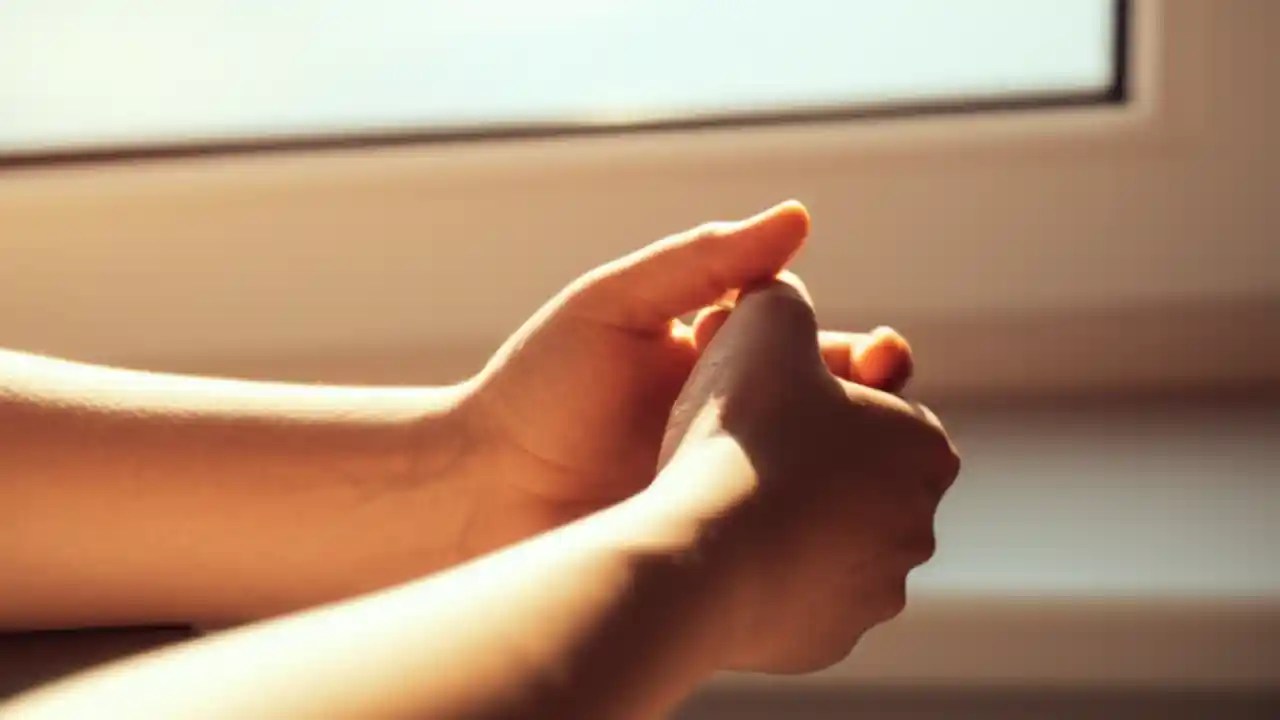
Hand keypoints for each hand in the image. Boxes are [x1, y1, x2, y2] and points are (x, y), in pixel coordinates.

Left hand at [453, 201, 913, 556]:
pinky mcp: (716, 542)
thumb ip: (702, 261)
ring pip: (821, 480)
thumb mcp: (616, 305)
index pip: (812, 349)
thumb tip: (798, 217)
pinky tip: (846, 532)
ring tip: (876, 477)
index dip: (857, 353)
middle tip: (891, 415)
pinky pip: (788, 538)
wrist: (477, 491)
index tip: (878, 357)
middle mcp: (731, 421)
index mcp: (715, 358)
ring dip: (860, 474)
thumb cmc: (537, 388)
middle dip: (878, 413)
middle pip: (834, 416)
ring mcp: (727, 486)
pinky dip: (825, 533)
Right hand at [651, 276, 959, 672]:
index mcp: (926, 448)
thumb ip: (784, 296)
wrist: (704, 553)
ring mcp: (873, 593)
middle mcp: (916, 526)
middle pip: (857, 478)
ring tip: (723, 499)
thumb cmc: (745, 433)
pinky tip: (721, 551)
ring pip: (827, 542)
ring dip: (788, 521)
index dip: (824, 394)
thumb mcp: (766, 324)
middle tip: (743, 445)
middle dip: (811, 461)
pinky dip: (767, 574)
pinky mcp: (826, 643)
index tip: (774, 395)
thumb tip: (781, 291)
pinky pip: (796, 597)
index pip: (884, 408)